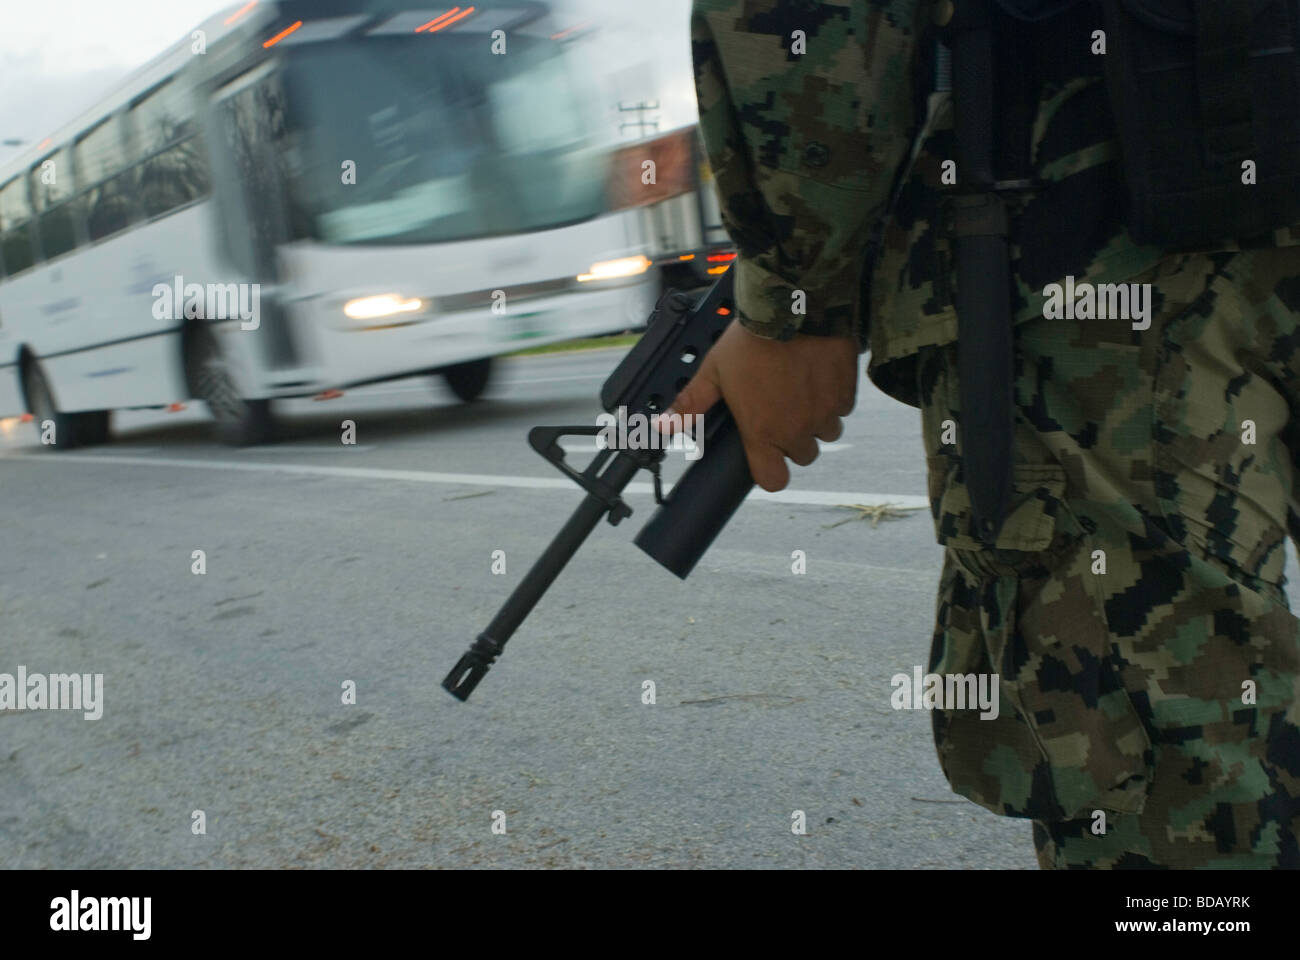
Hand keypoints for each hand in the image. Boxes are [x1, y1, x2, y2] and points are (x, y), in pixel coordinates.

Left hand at [665, 319, 858, 490]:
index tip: (763, 454)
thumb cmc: (751, 340)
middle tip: (779, 411)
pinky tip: (816, 379)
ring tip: (799, 394)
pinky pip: (842, 409)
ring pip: (825, 433)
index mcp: (763, 431)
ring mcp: (826, 412)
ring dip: (814, 422)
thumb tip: (664, 426)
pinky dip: (832, 400)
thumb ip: (692, 402)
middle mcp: (797, 429)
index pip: (774, 480)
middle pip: (802, 456)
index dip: (769, 471)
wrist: (795, 308)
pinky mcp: (846, 393)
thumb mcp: (715, 370)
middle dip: (792, 441)